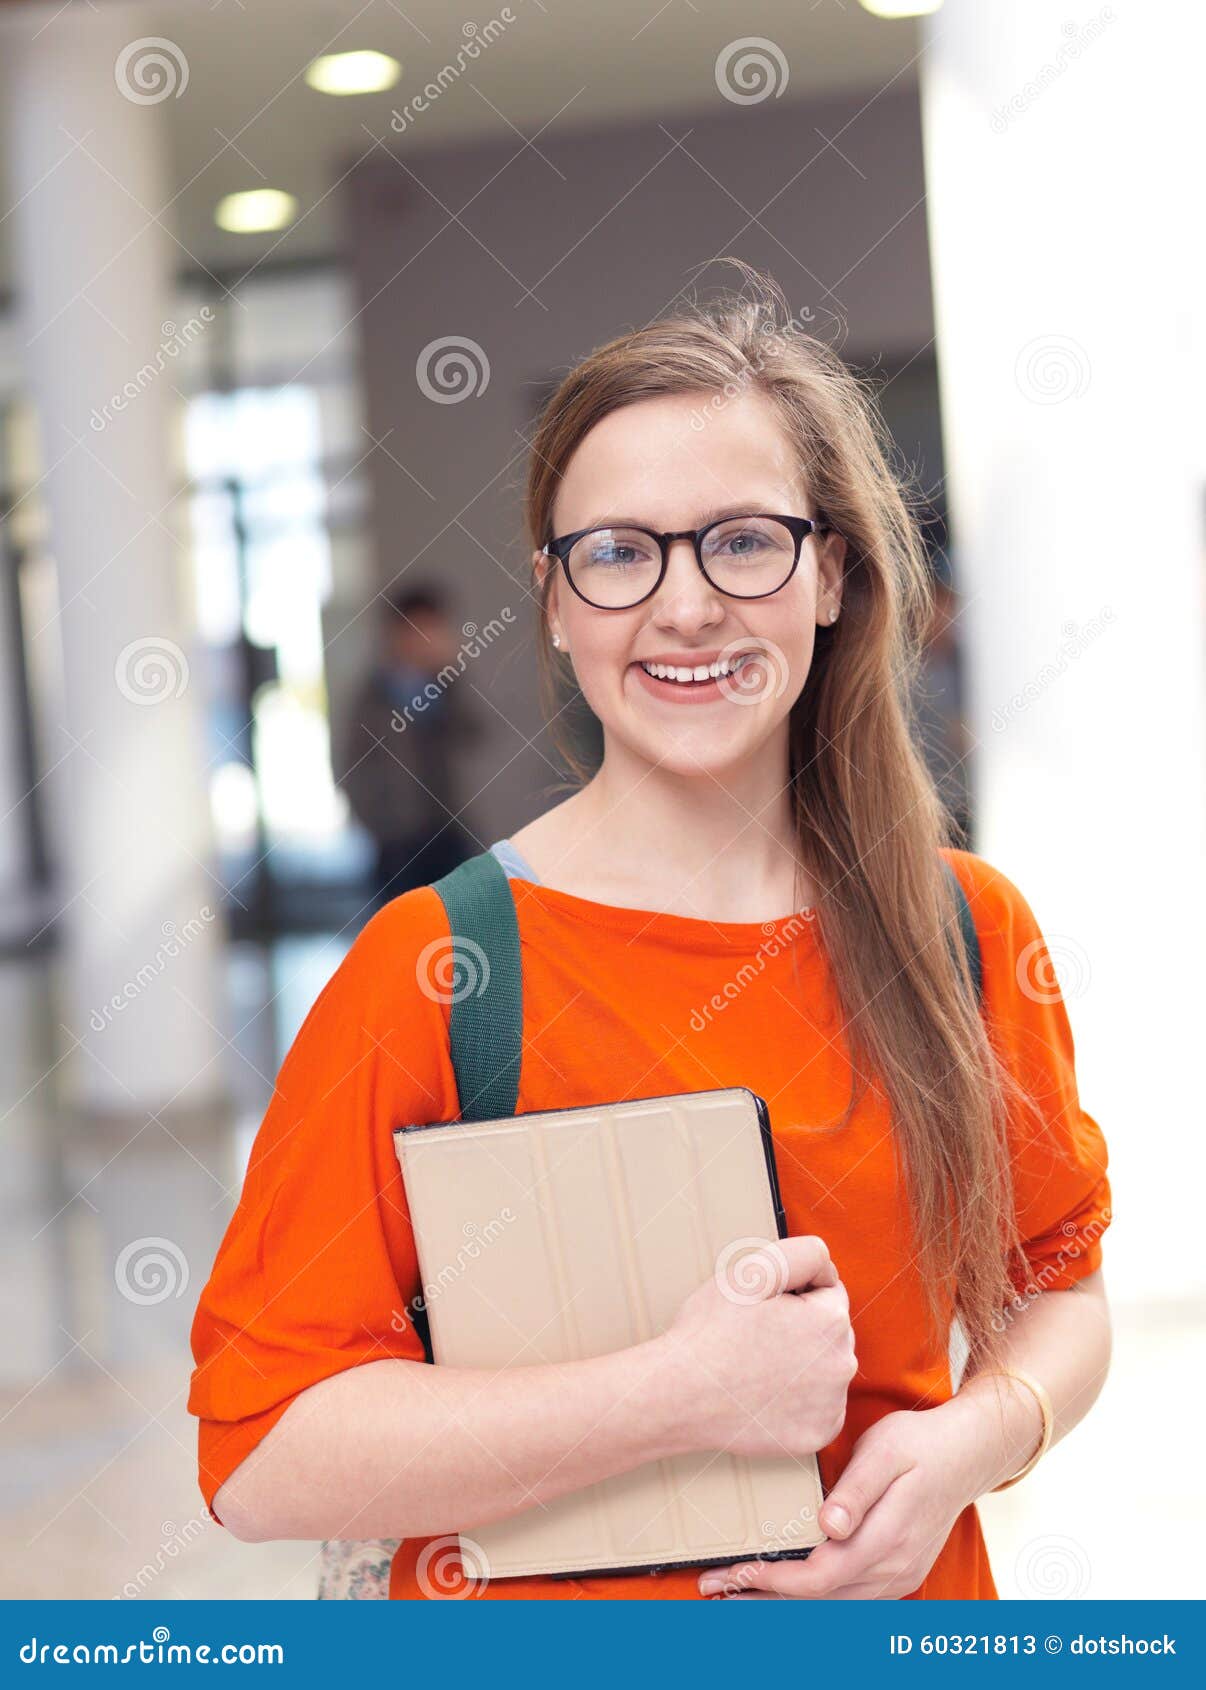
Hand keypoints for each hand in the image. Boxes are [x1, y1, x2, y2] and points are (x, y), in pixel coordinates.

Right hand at [658, 1235, 856, 1461]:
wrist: (680, 1395)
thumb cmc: (711, 1331)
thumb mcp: (751, 1271)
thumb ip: (803, 1254)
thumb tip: (829, 1269)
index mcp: (831, 1321)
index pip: (829, 1292)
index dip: (794, 1294)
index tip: (764, 1309)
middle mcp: (842, 1366)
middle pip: (831, 1331)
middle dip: (804, 1327)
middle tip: (757, 1337)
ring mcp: (831, 1406)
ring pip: (825, 1368)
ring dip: (803, 1363)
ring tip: (758, 1366)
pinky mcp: (817, 1435)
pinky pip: (819, 1406)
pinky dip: (799, 1400)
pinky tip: (766, 1395)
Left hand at [698, 1395, 997, 1599]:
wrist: (966, 1454)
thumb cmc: (920, 1444)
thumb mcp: (885, 1451)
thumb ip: (856, 1490)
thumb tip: (828, 1526)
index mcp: (886, 1539)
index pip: (821, 1578)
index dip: (774, 1581)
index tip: (736, 1571)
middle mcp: (893, 1569)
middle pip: (821, 1601)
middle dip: (764, 1597)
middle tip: (717, 1587)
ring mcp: (898, 1576)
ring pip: (833, 1605)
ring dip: (784, 1602)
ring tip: (737, 1591)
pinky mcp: (897, 1574)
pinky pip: (849, 1598)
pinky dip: (812, 1597)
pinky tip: (783, 1586)